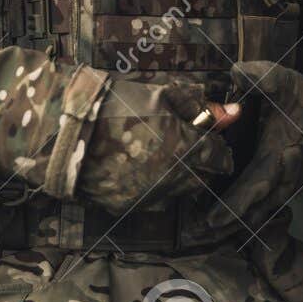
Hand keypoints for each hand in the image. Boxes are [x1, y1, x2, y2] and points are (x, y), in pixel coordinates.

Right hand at [77, 79, 235, 214]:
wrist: (68, 130)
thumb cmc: (115, 104)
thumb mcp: (160, 95)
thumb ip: (199, 106)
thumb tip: (234, 111)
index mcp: (186, 148)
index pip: (221, 157)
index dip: (216, 145)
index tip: (207, 136)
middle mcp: (174, 178)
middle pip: (203, 178)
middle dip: (199, 162)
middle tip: (182, 144)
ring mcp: (151, 196)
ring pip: (180, 191)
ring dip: (178, 176)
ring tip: (156, 153)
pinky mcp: (130, 206)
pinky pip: (153, 199)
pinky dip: (152, 186)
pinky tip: (137, 167)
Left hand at [199, 61, 302, 232]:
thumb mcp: (284, 80)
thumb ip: (261, 77)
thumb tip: (236, 73)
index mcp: (282, 151)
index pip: (258, 181)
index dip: (238, 201)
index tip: (216, 217)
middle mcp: (285, 175)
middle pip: (257, 204)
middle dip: (232, 219)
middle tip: (205, 231)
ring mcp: (286, 184)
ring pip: (262, 210)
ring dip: (238, 223)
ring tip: (210, 234)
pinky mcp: (284, 185)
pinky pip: (266, 206)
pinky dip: (249, 216)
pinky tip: (227, 227)